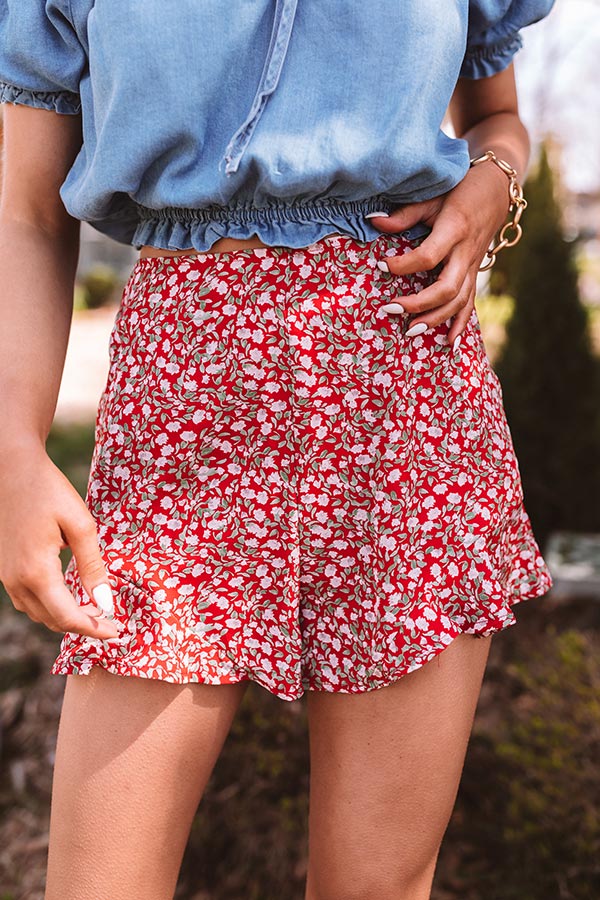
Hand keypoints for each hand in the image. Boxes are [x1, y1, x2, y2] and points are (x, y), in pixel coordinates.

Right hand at [0, 444, 118, 639]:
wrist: (13, 469)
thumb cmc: (50, 491)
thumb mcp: (81, 526)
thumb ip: (92, 567)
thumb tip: (105, 602)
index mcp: (37, 572)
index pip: (68, 617)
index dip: (95, 629)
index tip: (117, 632)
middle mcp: (17, 581)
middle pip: (52, 621)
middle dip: (83, 626)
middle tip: (112, 622)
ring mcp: (7, 577)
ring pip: (39, 614)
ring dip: (66, 618)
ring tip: (96, 610)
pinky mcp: (6, 569)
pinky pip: (29, 601)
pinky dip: (52, 607)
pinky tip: (72, 597)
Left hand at [368, 159, 509, 346]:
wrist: (496, 190)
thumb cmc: (459, 190)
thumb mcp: (432, 196)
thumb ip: (404, 215)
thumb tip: (372, 222)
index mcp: (454, 229)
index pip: (428, 255)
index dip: (403, 265)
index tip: (381, 266)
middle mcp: (466, 252)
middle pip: (446, 287)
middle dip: (420, 304)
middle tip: (391, 309)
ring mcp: (472, 266)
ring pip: (459, 301)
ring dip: (436, 319)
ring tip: (411, 332)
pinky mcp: (474, 273)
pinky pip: (469, 304)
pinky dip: (459, 325)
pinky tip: (448, 344)